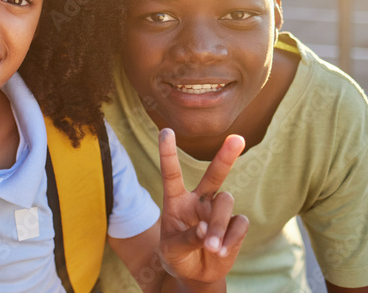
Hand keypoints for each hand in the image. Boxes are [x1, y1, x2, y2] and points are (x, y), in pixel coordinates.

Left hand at [157, 128, 248, 285]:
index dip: (168, 153)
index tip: (165, 131)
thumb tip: (205, 228)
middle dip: (226, 157)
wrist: (196, 274)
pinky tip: (220, 251)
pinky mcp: (235, 226)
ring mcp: (218, 212)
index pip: (171, 173)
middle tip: (237, 138)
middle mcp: (199, 200)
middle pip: (214, 175)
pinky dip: (230, 238)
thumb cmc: (177, 257)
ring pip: (226, 204)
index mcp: (176, 200)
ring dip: (218, 226)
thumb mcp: (171, 251)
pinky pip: (239, 224)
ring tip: (211, 248)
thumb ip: (186, 239)